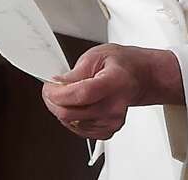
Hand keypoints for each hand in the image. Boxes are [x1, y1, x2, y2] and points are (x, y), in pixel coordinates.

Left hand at [41, 44, 183, 140]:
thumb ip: (75, 72)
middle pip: (71, 114)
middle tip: (51, 89)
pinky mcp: (107, 132)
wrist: (138, 77)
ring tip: (66, 94)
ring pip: (71, 123)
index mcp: (115, 83)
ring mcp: (112, 122)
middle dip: (53, 101)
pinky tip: (77, 105)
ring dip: (61, 109)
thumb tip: (57, 84)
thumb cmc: (120, 64)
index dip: (58, 93)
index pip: (81, 94)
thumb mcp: (96, 55)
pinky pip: (78, 130)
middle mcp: (115, 107)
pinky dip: (71, 118)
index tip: (49, 86)